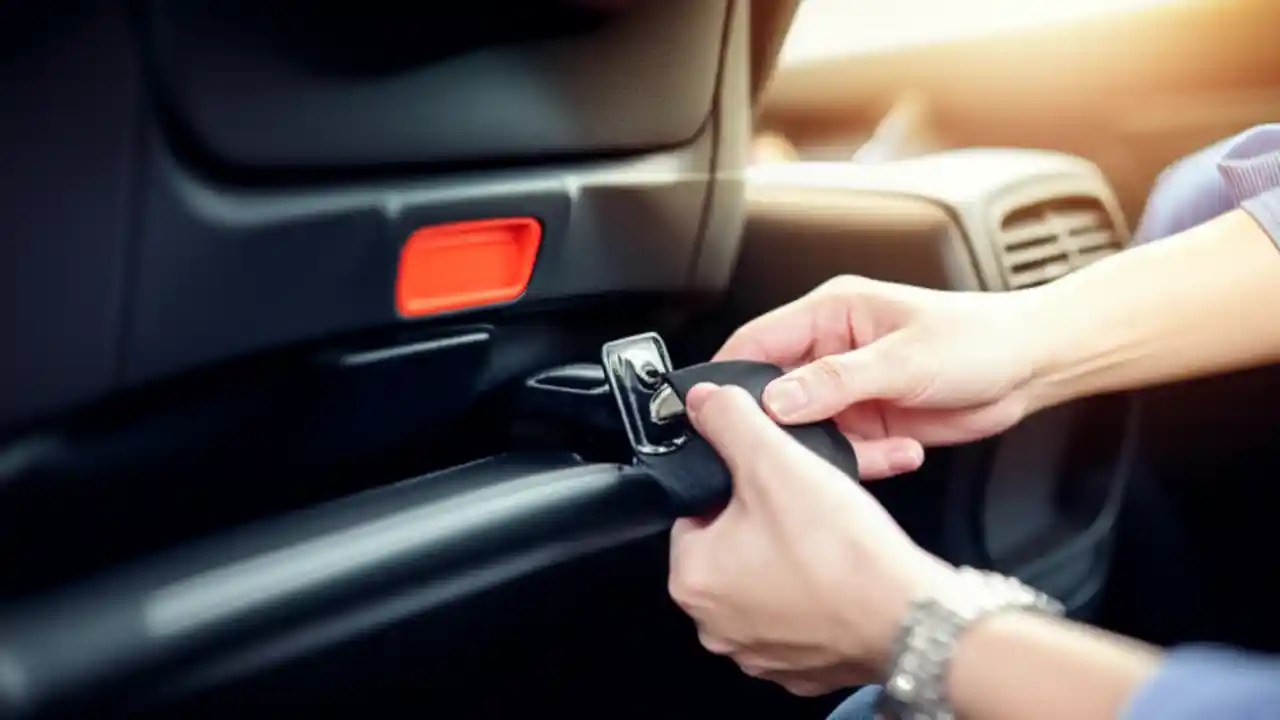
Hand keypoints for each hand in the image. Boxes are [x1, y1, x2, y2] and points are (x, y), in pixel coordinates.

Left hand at [668, 383, 956, 696]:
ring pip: (763, 584)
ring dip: (787, 560)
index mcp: (691, 580)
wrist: (911, 616)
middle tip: (802, 508)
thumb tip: (703, 402)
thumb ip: (731, 422)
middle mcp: (714, 627)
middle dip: (761, 525)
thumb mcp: (776, 461)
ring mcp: (757, 654)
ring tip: (824, 539)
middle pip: (727, 550)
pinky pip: (796, 621)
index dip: (733, 488)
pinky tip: (838, 577)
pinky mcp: (799, 670)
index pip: (693, 514)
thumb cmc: (840, 548)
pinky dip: (813, 599)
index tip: (768, 483)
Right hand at [717, 276, 1041, 478]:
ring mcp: (848, 390)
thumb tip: (776, 400)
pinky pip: (844, 451)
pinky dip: (864, 462)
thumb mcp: (903, 359)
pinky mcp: (869, 422)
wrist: (1032, 368)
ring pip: (806, 431)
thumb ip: (836, 381)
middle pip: (773, 394)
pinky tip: (899, 452)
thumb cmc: (979, 338)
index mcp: (829, 314)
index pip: (756, 342)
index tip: (714, 413)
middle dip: (781, 426)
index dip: (730, 377)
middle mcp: (831, 351)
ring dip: (830, 450)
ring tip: (872, 449)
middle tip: (793, 449)